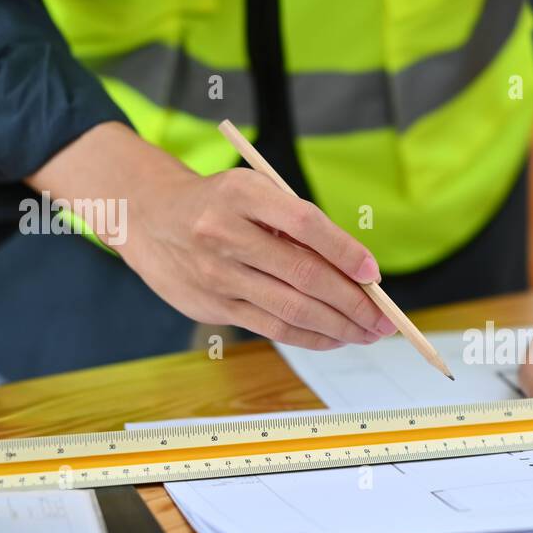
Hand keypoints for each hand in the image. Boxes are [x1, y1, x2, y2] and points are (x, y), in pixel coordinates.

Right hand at [28, 122, 395, 349]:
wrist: (147, 216)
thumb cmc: (219, 204)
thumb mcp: (255, 194)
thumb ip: (299, 226)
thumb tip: (359, 272)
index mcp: (242, 194)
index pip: (305, 225)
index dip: (345, 253)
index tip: (374, 275)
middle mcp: (225, 233)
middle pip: (303, 275)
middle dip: (353, 302)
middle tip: (385, 318)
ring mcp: (217, 274)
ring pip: (291, 308)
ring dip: (339, 327)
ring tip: (368, 333)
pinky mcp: (213, 306)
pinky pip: (273, 327)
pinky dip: (311, 336)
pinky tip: (336, 338)